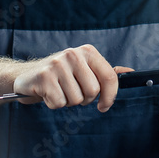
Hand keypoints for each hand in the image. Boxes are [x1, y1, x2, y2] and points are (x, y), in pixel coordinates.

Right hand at [13, 45, 130, 111]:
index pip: (110, 76)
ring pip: (76, 99)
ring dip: (68, 102)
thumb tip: (130, 72)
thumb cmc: (61, 76)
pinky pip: (59, 103)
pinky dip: (54, 104)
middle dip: (84, 99)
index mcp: (87, 52)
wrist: (28, 76)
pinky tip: (48, 94)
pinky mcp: (44, 77)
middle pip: (93, 91)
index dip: (110, 96)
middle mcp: (73, 54)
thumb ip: (105, 72)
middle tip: (73, 92)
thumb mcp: (84, 69)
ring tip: (59, 91)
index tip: (104, 106)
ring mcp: (58, 64)